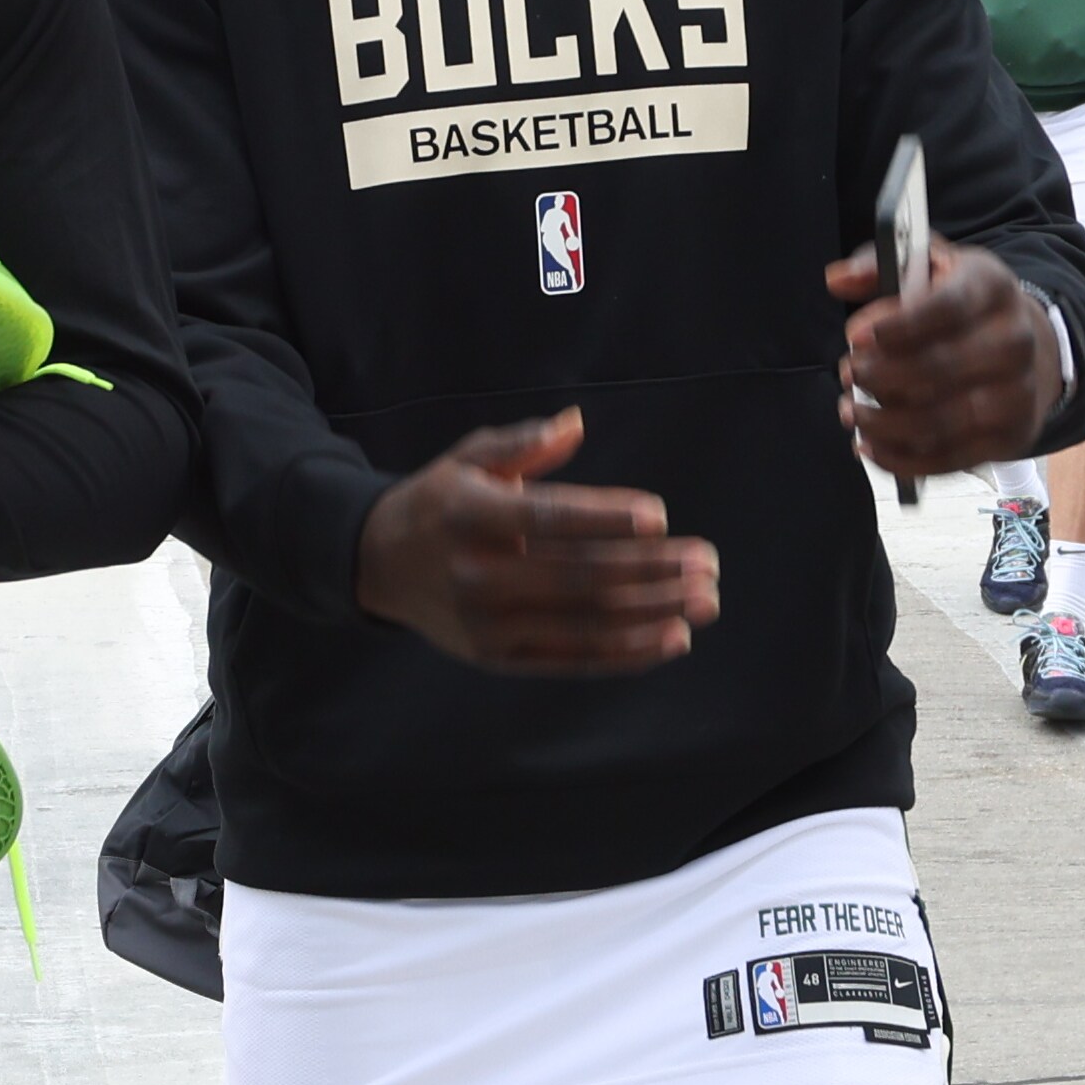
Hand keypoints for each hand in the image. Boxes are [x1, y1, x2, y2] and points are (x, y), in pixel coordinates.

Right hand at [353, 409, 719, 674]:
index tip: (660, 516)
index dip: (604, 519)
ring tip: (706, 600)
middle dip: (651, 571)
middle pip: (578, 576)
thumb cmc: (439, 503)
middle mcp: (475, 575)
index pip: (547, 519)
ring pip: (585, 622)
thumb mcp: (468, 458)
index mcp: (468, 515)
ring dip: (654, 613)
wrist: (377, 565)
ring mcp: (487, 625)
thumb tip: (575, 424)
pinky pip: (574, 660)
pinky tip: (673, 638)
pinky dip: (629, 653)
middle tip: (707, 562)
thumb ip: (521, 443)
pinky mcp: (499, 658)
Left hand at [825, 236, 1051, 477]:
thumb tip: (837, 280)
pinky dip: (900, 457)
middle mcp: (1014, 340)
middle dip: (879, 376)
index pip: (946, 308)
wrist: (1024, 343)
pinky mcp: (1012, 435)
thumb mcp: (926, 267)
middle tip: (848, 373)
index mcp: (991, 288)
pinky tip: (869, 444)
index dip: (897, 325)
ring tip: (851, 411)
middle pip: (938, 369)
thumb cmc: (959, 304)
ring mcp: (1019, 392)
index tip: (855, 337)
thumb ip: (878, 268)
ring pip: (939, 420)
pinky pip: (948, 458)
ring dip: (881, 422)